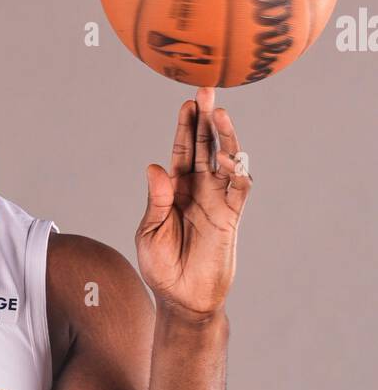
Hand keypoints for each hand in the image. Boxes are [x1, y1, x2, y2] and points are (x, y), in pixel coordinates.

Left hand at [135, 86, 252, 319]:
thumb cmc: (161, 267)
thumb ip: (155, 201)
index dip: (186, 126)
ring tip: (219, 114)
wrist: (183, 299)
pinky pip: (239, 189)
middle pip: (205, 146)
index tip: (188, 102)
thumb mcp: (149, 233)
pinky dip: (237, 171)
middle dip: (206, 119)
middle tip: (207, 90)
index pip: (183, 150)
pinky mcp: (231, 217)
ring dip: (224, 137)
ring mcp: (216, 201)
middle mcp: (197, 189)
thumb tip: (155, 167)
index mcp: (174, 189)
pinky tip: (228, 159)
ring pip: (225, 161)